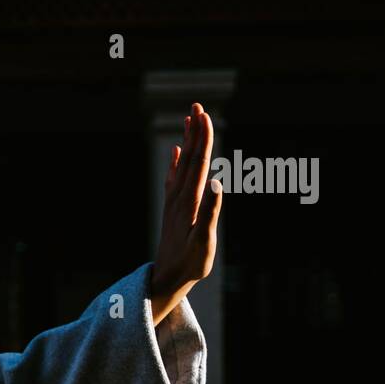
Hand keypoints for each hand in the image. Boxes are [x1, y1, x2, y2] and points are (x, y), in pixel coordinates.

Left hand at [151, 102, 222, 325]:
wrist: (167, 277)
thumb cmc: (190, 264)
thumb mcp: (204, 241)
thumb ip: (211, 212)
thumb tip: (217, 182)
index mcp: (190, 201)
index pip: (199, 163)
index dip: (203, 138)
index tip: (205, 115)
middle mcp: (179, 197)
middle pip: (190, 157)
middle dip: (194, 131)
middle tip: (197, 105)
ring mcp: (174, 202)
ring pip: (182, 164)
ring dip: (187, 141)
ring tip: (189, 119)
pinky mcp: (172, 208)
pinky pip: (174, 179)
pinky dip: (176, 162)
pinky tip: (176, 152)